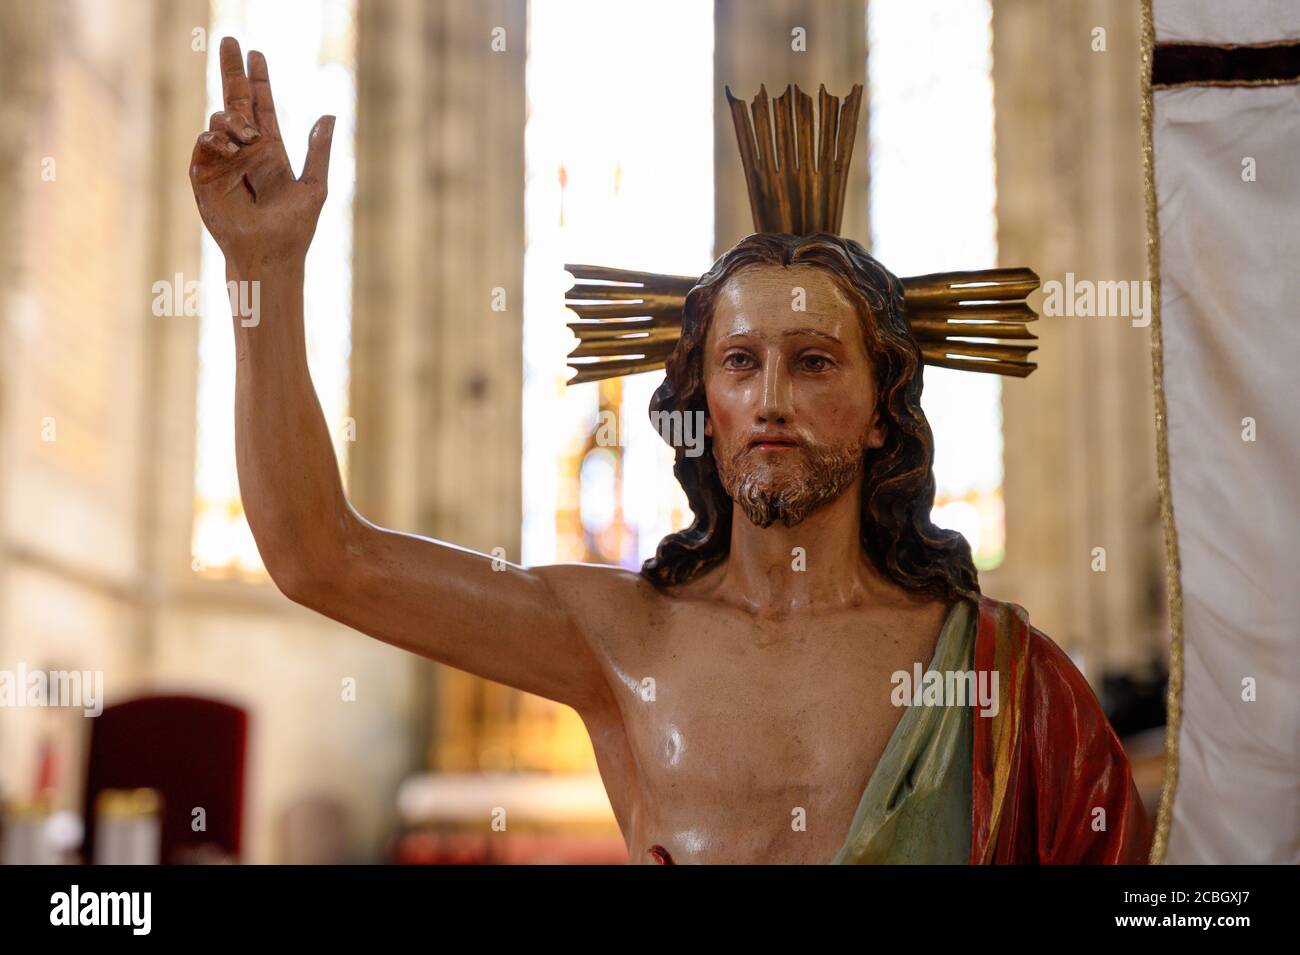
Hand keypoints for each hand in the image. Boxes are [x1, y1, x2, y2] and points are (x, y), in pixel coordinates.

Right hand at [189, 36, 334, 266]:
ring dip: (232, 118)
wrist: (270, 255)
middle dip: (232, 71)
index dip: (259, 80)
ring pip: (220, 119)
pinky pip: (204, 144)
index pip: (262, 107)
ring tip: (247, 135)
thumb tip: (330, 114)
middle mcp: (245, 151)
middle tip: (231, 41)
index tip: (257, 53)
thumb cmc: (295, 228)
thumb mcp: (315, 186)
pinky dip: (215, 138)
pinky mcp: (206, 176)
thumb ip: (318, 151)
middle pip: (235, 102)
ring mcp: (224, 162)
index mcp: (270, 150)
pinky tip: (230, 144)